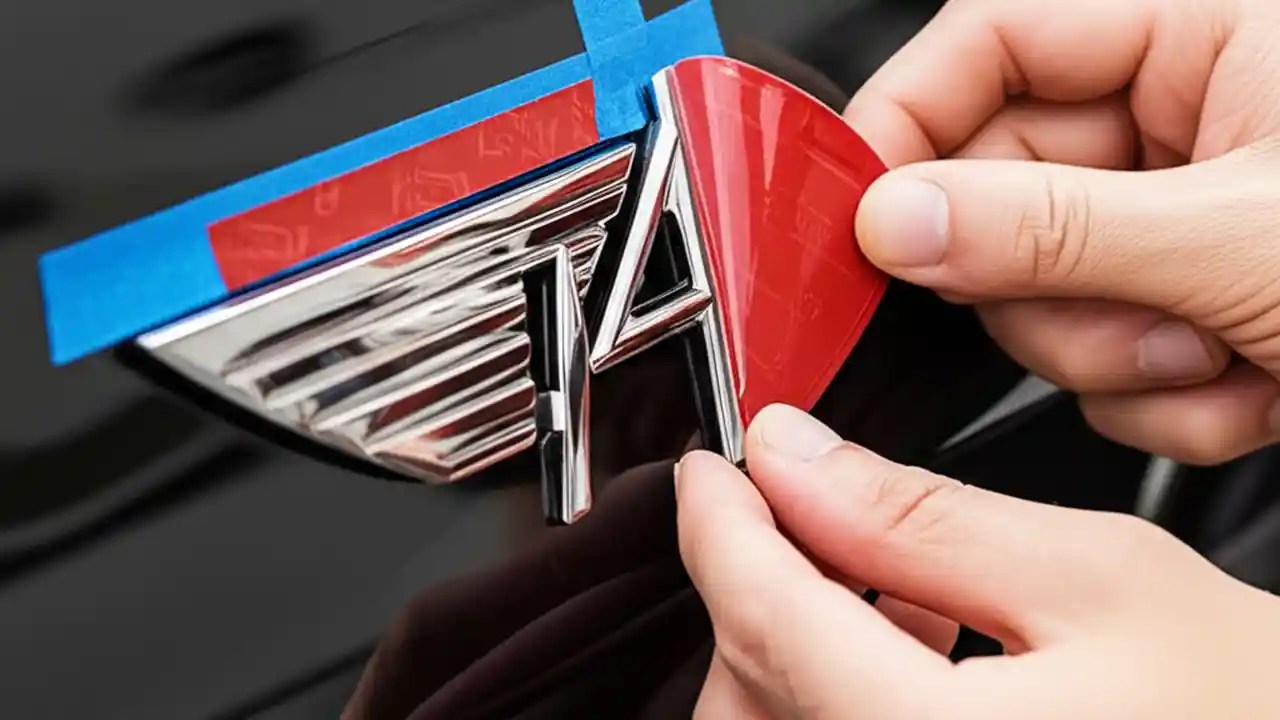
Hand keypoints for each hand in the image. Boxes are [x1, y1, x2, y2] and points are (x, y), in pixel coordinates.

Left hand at [677, 405, 1279, 717]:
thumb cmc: (1258, 712)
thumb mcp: (1098, 581)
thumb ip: (921, 516)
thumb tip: (796, 457)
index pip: (758, 616)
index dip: (717, 523)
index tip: (710, 470)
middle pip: (748, 687)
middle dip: (759, 587)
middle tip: (808, 508)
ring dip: (797, 641)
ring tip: (887, 576)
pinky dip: (836, 690)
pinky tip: (916, 648)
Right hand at [846, 0, 1279, 463]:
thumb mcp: (1241, 239)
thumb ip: (1054, 229)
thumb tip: (898, 222)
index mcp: (1199, 32)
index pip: (989, 42)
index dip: (907, 123)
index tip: (861, 215)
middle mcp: (1178, 116)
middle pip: (994, 191)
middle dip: (1044, 286)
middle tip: (1116, 311)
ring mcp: (1172, 215)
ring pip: (1034, 292)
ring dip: (1108, 353)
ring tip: (1215, 352)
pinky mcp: (1179, 299)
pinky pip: (1091, 355)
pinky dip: (1153, 396)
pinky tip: (1246, 381)